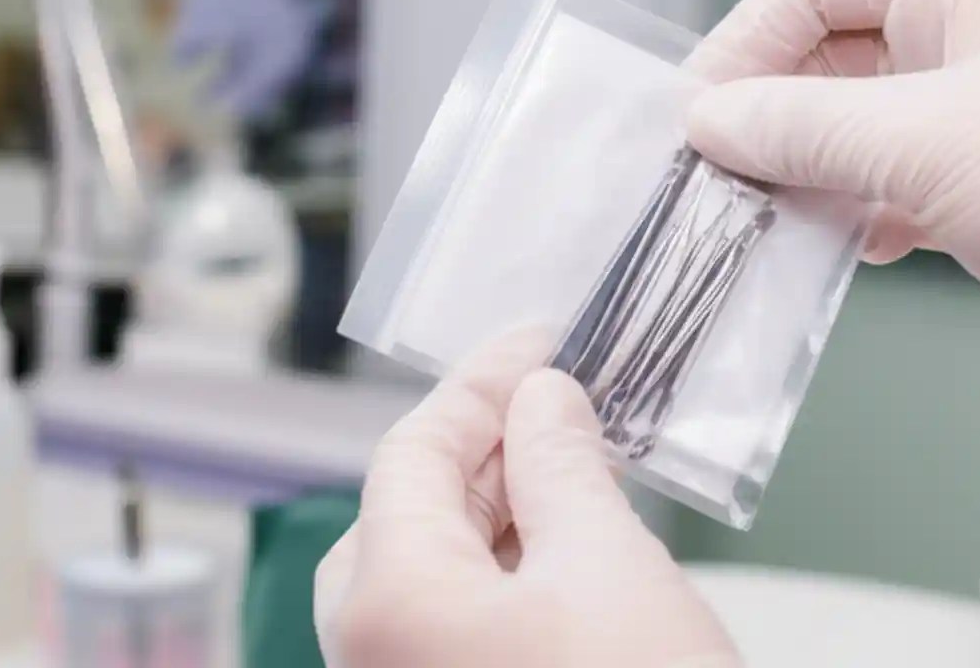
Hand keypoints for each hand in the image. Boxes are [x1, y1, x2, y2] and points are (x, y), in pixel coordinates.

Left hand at [314, 337, 739, 667]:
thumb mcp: (608, 569)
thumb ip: (561, 467)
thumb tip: (542, 400)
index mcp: (389, 602)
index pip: (413, 453)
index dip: (481, 385)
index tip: (539, 343)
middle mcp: (371, 656)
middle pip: (407, 510)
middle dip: (484, 447)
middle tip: (557, 402)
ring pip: (430, 570)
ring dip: (497, 509)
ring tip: (571, 464)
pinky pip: (455, 623)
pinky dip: (504, 571)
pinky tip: (561, 550)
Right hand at [687, 0, 979, 421]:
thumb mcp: (921, 142)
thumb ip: (802, 126)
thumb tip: (710, 122)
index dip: (751, 40)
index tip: (701, 110)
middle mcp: (967, 30)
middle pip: (826, 52)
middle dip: (770, 113)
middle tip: (715, 167)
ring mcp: (969, 107)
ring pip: (845, 121)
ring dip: (800, 168)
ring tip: (762, 209)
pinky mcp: (971, 179)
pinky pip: (876, 178)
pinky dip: (846, 210)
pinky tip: (843, 244)